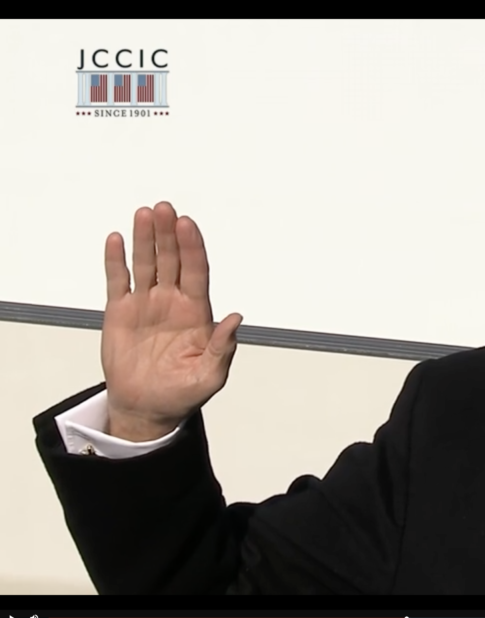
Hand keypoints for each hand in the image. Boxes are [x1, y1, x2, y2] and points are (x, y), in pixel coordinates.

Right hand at [101, 202, 241, 440]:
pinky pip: (118, 281)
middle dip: (168, 234)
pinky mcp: (120, 312)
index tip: (187, 225)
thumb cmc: (183, 392)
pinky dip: (115, 260)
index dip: (192, 247)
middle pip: (172, 260)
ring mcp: (146, 304)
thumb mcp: (210, 375)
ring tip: (144, 213)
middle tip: (164, 208)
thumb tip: (235, 318)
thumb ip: (222, 347)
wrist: (148, 408)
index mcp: (197, 312)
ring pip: (146, 263)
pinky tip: (116, 239)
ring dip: (145, 238)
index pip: (196, 271)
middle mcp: (172, 301)